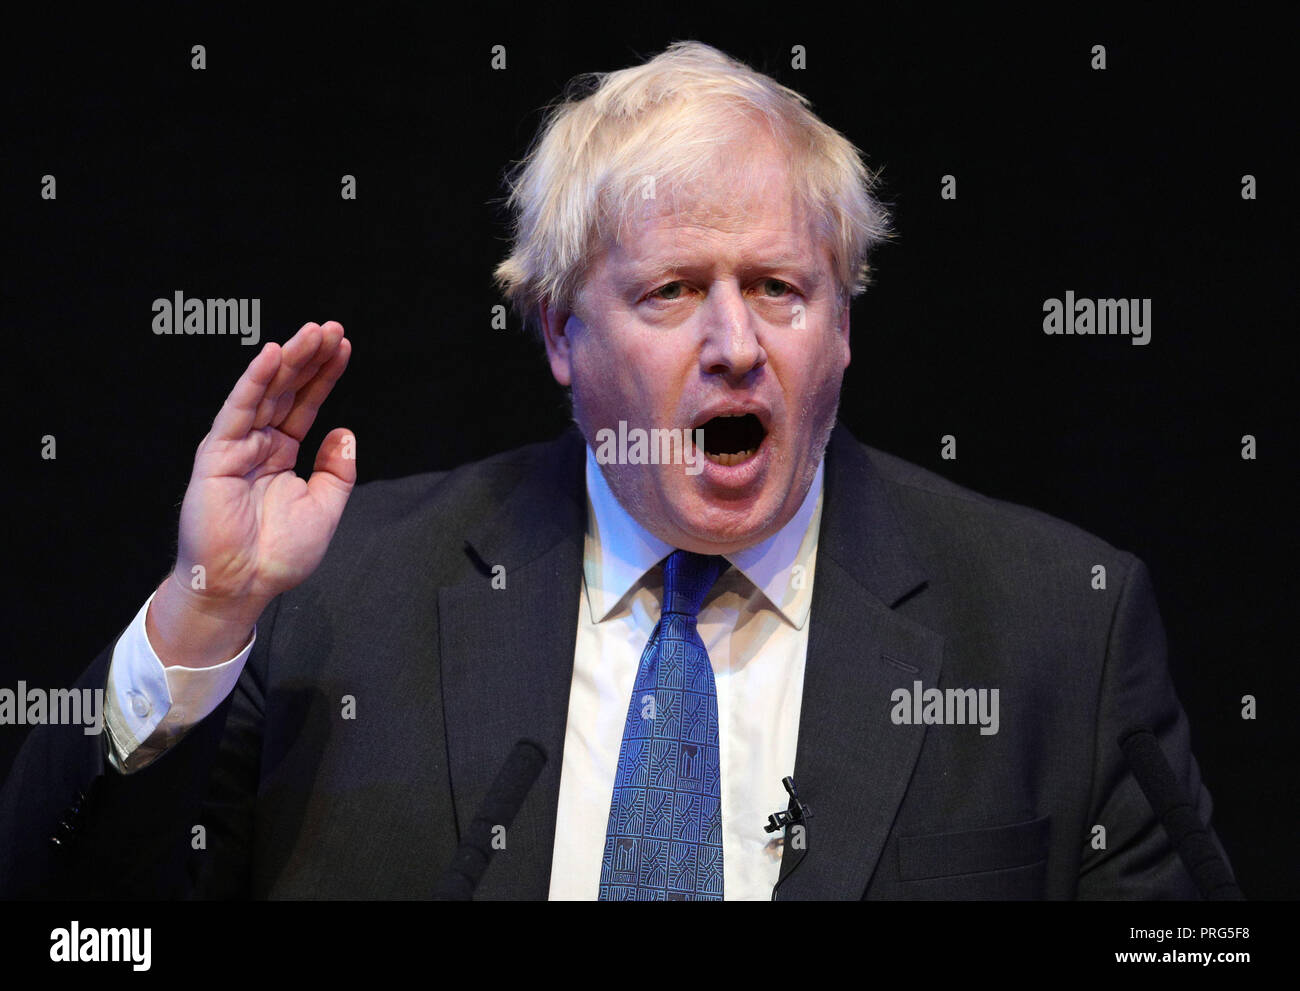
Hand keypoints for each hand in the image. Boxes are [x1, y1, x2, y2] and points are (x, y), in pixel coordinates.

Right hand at [147, 321, 353, 665]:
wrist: (242, 586)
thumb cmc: (277, 556)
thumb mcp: (325, 508)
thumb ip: (337, 470)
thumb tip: (344, 431)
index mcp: (282, 455)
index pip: (305, 404)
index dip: (324, 376)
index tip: (343, 348)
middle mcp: (258, 444)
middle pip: (287, 390)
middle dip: (309, 358)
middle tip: (331, 329)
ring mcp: (236, 446)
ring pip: (265, 392)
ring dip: (289, 360)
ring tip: (313, 333)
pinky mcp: (216, 454)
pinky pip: (238, 410)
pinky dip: (255, 381)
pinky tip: (273, 355)